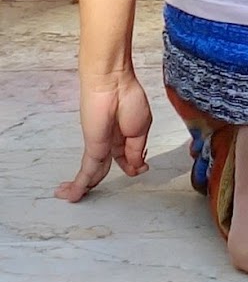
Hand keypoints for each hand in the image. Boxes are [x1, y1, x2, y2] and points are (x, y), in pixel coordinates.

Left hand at [55, 70, 151, 201]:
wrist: (113, 84)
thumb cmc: (129, 97)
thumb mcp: (142, 128)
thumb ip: (137, 150)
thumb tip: (137, 167)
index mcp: (126, 135)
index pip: (125, 158)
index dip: (131, 167)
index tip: (140, 169)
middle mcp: (110, 142)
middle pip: (104, 167)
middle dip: (101, 180)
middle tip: (92, 192)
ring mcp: (99, 146)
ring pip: (91, 174)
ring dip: (83, 187)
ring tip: (72, 197)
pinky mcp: (91, 149)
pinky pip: (86, 173)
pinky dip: (78, 186)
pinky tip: (71, 196)